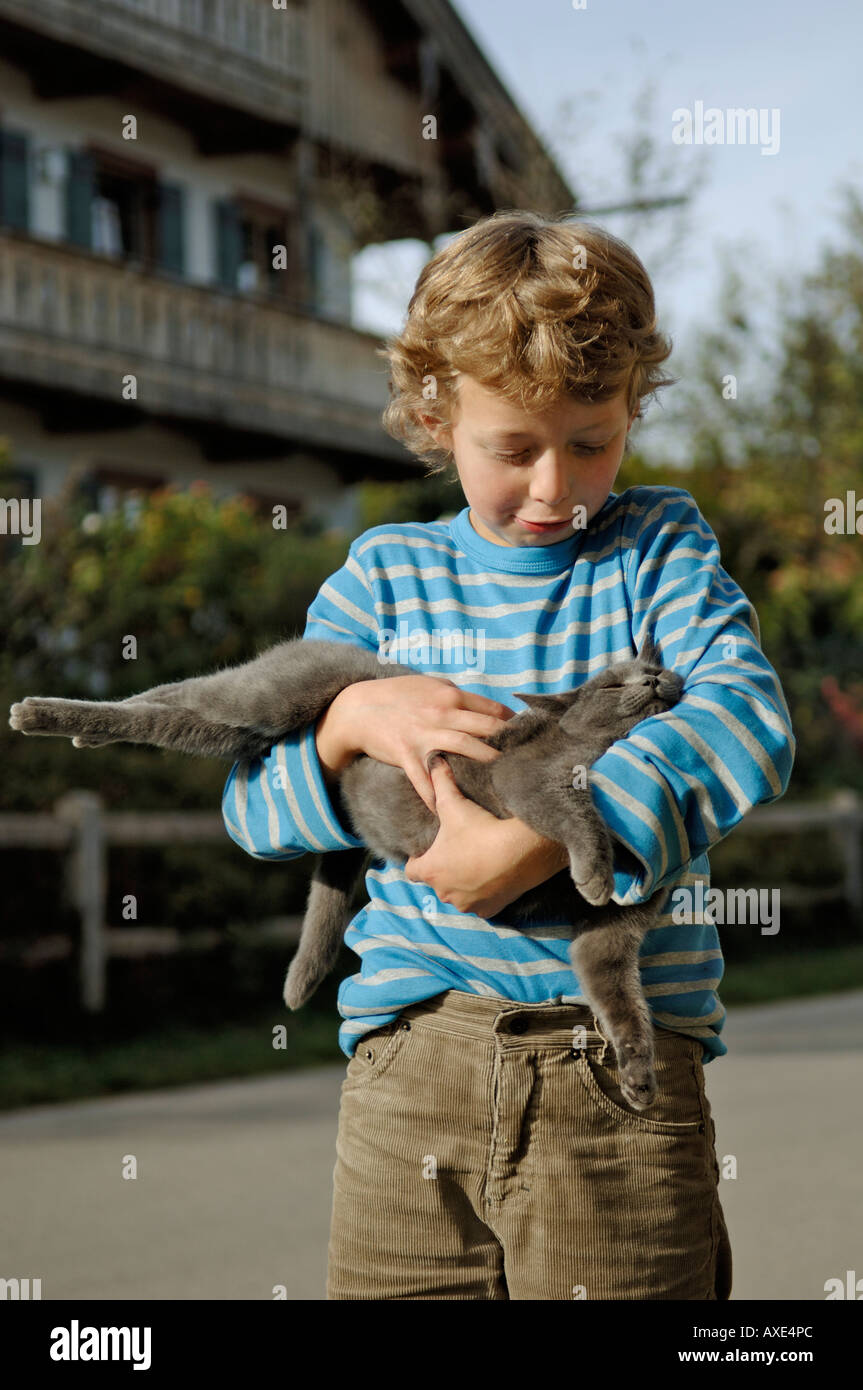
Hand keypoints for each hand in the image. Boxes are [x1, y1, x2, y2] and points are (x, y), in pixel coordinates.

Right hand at [325, 675, 514, 812]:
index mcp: (450, 696)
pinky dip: (437, 796)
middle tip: (527, 765)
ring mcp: (425, 735)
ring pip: (466, 751)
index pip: (493, 711)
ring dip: (487, 768)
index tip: (526, 740)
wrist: (358, 708)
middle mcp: (442, 714)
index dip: (514, 725)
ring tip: (505, 784)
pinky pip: (426, 780)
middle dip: (509, 747)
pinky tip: (450, 810)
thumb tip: (486, 709)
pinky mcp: (407, 754)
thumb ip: (457, 696)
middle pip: (486, 731)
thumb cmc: (397, 695)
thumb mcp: (429, 685)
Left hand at [404, 757, 569, 916]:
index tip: (429, 848)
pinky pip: (482, 903)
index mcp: (431, 871)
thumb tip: (432, 760)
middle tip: (458, 849)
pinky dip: (485, 892)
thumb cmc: (482, 830)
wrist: (523, 851)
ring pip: (459, 894)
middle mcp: (445, 893)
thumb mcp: (455, 804)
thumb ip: (440, 783)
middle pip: (437, 882)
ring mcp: (468, 905)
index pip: (412, 870)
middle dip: (444, 869)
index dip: (419, 858)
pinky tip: (494, 875)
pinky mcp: (490, 909)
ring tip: (477, 861)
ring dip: (464, 882)